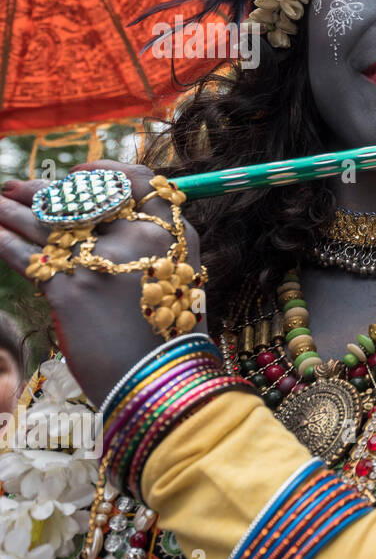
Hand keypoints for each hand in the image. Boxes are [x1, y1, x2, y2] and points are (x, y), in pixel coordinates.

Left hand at [0, 161, 204, 405]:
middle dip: (41, 191)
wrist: (162, 385)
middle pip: (83, 198)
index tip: (78, 174)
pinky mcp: (72, 289)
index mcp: (175, 236)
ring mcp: (107, 261)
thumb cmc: (164, 340)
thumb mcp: (169, 284)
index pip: (141, 181)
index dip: (105, 172)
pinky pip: (27, 255)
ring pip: (47, 223)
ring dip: (11, 212)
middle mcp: (143, 239)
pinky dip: (2, 242)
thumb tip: (93, 228)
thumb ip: (142, 252)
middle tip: (14, 189)